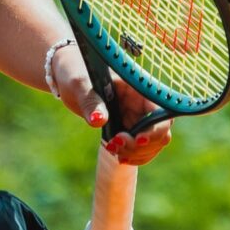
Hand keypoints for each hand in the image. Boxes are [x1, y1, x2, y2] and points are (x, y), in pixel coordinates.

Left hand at [50, 44, 173, 165]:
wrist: (69, 78)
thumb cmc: (76, 73)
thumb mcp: (79, 84)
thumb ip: (91, 101)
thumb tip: (99, 120)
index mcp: (137, 87)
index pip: (160, 111)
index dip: (155, 129)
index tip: (137, 139)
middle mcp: (143, 102)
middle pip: (160, 131)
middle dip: (141, 145)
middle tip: (115, 145)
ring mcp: (137, 116)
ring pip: (153, 143)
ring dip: (136, 153)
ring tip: (113, 150)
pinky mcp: (129, 127)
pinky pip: (141, 147)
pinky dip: (133, 155)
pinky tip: (118, 156)